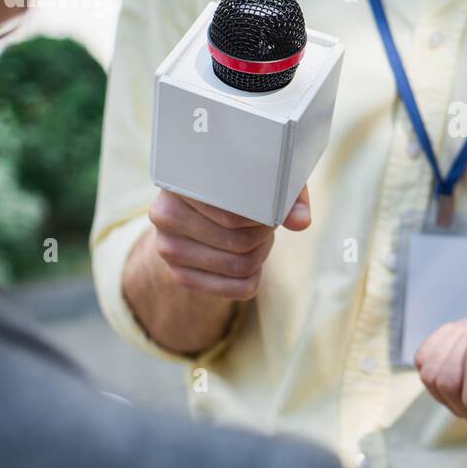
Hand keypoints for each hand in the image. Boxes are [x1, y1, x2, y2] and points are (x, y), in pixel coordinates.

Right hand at [146, 186, 310, 300]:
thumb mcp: (262, 178)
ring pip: (240, 265)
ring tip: (258, 236)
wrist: (196, 208)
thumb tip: (301, 221)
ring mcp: (167, 247)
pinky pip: (238, 289)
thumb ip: (287, 194)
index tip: (270, 209)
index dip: (264, 216)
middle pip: (240, 240)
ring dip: (262, 254)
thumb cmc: (236, 186)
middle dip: (265, 234)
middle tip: (267, 223)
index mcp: (181, 181)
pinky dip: (256, 277)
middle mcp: (165, 213)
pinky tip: (251, 259)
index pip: (233, 212)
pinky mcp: (179, 274)